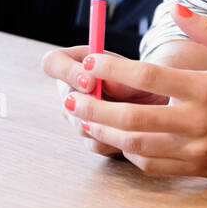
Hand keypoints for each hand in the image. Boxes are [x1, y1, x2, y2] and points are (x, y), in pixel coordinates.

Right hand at [40, 43, 169, 156]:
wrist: (154, 99)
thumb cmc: (139, 78)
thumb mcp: (131, 69)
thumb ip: (113, 72)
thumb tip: (93, 81)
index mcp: (73, 62)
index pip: (52, 62)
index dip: (66, 73)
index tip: (90, 81)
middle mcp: (70, 91)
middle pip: (65, 103)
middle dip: (93, 107)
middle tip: (116, 106)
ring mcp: (77, 116)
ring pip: (81, 126)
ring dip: (106, 123)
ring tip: (131, 115)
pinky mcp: (90, 138)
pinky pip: (96, 144)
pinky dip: (115, 139)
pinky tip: (130, 130)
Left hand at [59, 3, 206, 179]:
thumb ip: (206, 29)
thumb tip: (175, 8)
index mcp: (204, 89)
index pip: (149, 78)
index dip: (114, 71)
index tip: (91, 62)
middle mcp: (196, 121)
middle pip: (132, 119)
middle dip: (95, 109)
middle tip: (70, 100)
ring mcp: (194, 148)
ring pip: (136, 146)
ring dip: (104, 134)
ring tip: (82, 121)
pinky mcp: (195, 167)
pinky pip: (152, 165)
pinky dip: (129, 153)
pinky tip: (118, 139)